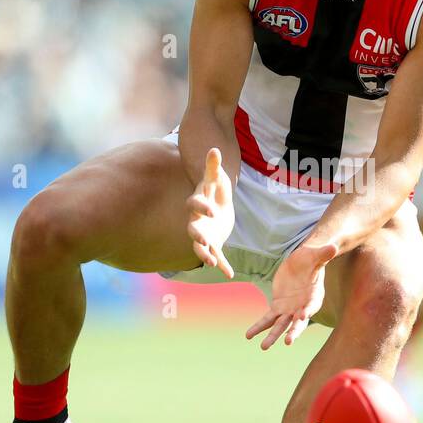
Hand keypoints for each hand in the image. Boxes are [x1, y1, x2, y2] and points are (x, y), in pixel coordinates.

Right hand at [187, 147, 234, 277]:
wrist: (217, 203)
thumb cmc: (215, 188)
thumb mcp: (216, 177)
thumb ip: (213, 166)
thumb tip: (214, 148)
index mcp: (197, 204)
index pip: (194, 206)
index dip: (202, 208)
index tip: (213, 211)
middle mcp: (197, 221)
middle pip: (193, 230)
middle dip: (198, 236)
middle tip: (205, 241)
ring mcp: (204, 234)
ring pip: (200, 248)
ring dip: (205, 255)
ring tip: (212, 263)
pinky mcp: (213, 243)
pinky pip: (216, 255)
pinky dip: (223, 265)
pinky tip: (229, 274)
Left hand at [246, 242, 338, 349]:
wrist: (301, 262)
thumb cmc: (311, 258)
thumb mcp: (316, 255)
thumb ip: (324, 254)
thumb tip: (333, 247)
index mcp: (315, 296)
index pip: (312, 305)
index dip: (308, 311)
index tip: (303, 316)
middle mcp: (303, 307)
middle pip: (298, 321)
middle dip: (293, 331)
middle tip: (287, 341)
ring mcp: (290, 309)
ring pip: (281, 325)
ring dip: (273, 336)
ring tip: (263, 347)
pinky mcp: (278, 307)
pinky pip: (267, 319)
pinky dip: (259, 327)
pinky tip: (249, 335)